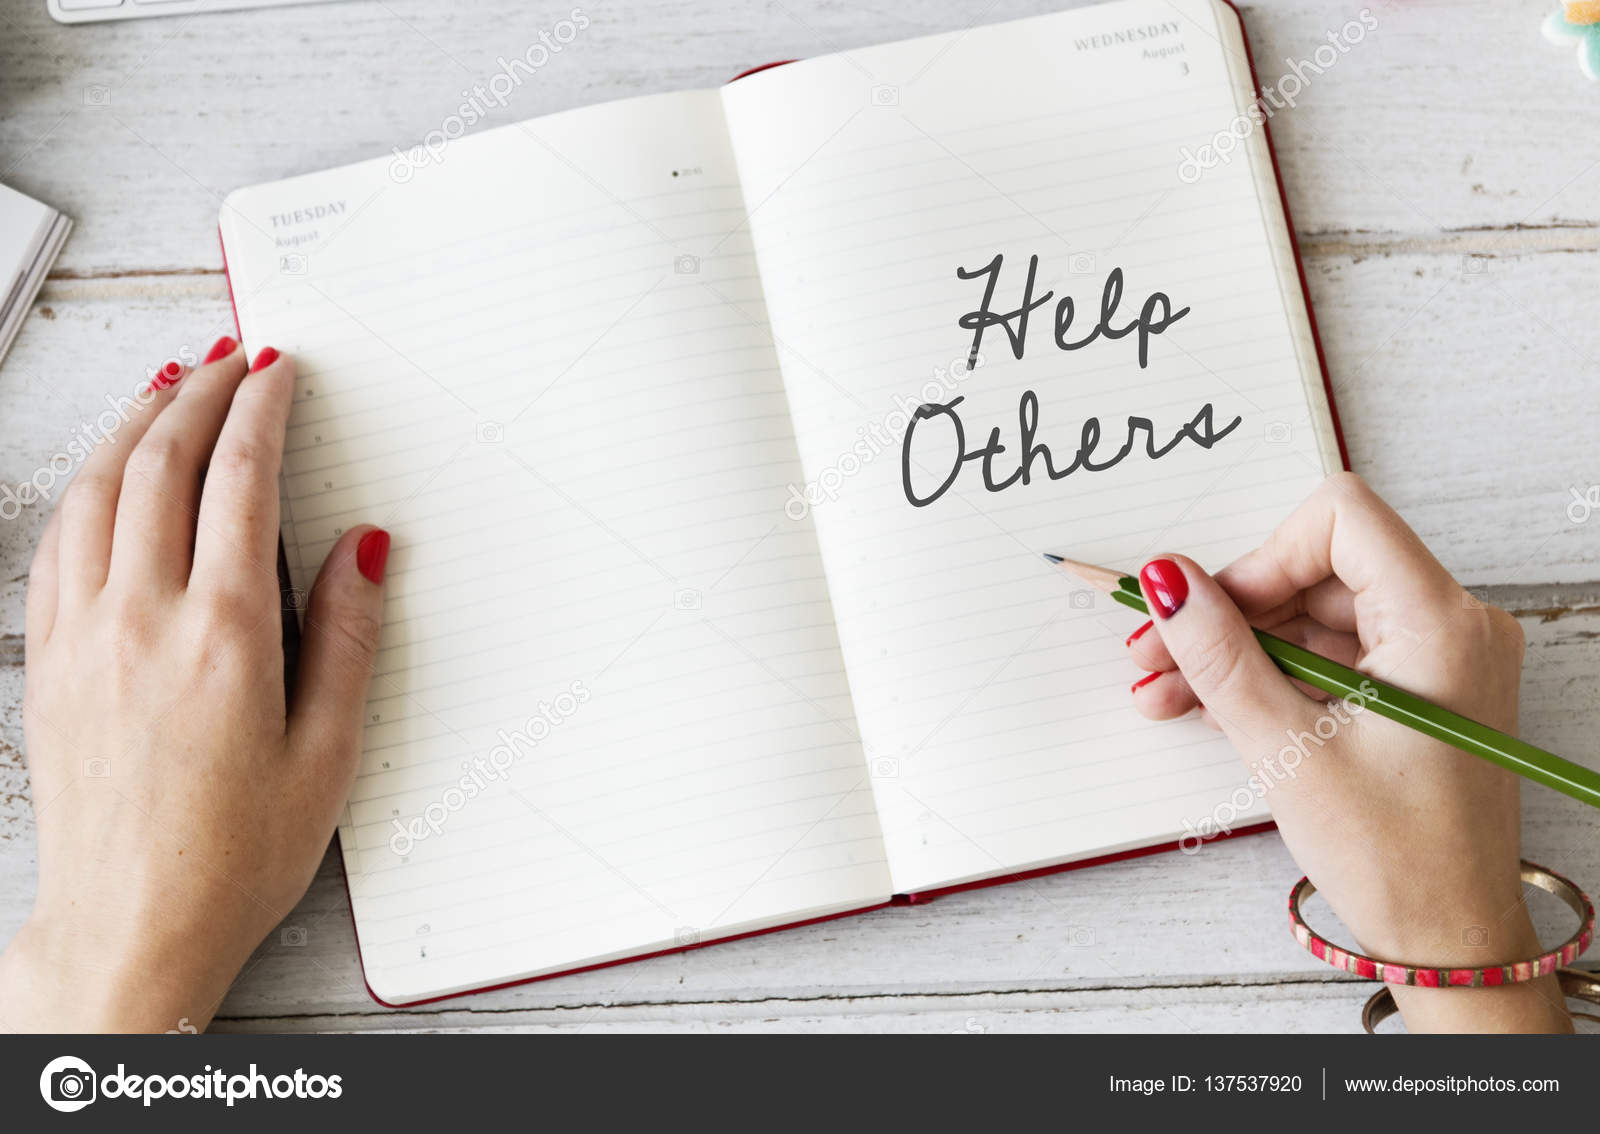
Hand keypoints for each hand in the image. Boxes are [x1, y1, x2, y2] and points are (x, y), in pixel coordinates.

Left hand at [0, 340, 388, 1032]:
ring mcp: (83, 637)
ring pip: (97, 490)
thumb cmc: (232, 856)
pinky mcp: (49, 663)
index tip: (278, 370)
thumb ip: (347, 637)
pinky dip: (85, 485)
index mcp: (224, 636)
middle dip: (200, 393)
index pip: (240, 480)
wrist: (129, 926)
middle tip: (230, 355)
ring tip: (167, 386)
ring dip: (135, 424)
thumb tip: (361, 547)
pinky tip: (103, 475)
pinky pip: (56, 542)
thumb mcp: (328, 753)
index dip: (261, 409)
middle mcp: (142, 620)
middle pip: (161, 464)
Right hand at [1126, 472, 1570, 1032]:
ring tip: (1167, 691)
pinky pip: (1331, 654)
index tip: (1207, 610)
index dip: (1260, 557)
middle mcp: (1451, 625)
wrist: (1449, 940)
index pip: (1339, 520)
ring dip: (1237, 649)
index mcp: (1439, 624)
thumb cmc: (1397, 858)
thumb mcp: (1287, 749)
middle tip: (1155, 652)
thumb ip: (1221, 654)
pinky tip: (1210, 705)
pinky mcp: (1417, 688)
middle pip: (1317, 569)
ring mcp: (1436, 657)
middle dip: (1230, 611)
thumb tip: (1170, 581)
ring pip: (1314, 615)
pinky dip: (1272, 675)